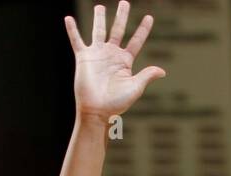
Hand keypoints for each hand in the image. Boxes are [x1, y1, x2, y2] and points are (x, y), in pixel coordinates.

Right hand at [66, 3, 164, 119]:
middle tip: (125, 3)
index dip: (143, 30)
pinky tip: (68, 19)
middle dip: (122, 16)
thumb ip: (146, 76)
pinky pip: (76, 40)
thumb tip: (162, 71)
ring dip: (99, 18)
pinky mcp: (84, 57)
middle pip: (118, 30)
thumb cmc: (117, 103)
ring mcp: (97, 54)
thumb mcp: (135, 88)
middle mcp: (111, 54)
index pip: (136, 41)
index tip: (149, 17)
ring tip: (100, 7)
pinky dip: (72, 30)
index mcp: (125, 61)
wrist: (97, 110)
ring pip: (98, 30)